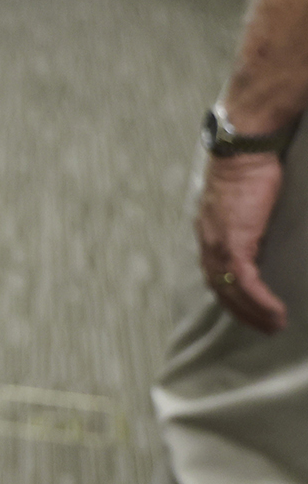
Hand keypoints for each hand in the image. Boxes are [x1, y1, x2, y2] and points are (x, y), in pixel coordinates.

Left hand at [197, 153, 287, 332]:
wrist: (243, 155)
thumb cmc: (247, 173)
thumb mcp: (241, 206)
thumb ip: (241, 226)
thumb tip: (254, 241)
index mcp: (208, 236)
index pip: (214, 277)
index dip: (231, 298)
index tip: (248, 312)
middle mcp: (207, 244)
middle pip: (221, 290)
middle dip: (243, 313)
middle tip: (265, 328)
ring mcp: (219, 244)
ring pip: (233, 291)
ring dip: (254, 312)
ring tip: (275, 325)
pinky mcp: (235, 242)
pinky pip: (246, 282)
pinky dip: (260, 300)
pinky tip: (275, 311)